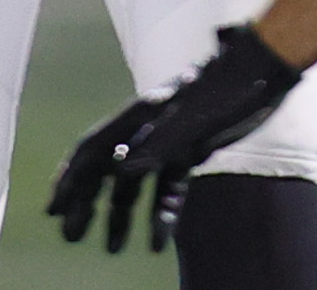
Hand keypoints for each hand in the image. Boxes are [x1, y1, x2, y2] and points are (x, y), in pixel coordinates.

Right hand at [49, 25, 305, 253]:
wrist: (262, 69)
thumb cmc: (226, 88)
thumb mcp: (193, 118)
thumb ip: (157, 143)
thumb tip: (120, 172)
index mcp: (140, 115)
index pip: (94, 149)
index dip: (71, 180)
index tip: (53, 210)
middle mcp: (149, 126)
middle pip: (107, 167)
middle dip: (87, 201)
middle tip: (71, 235)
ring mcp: (169, 138)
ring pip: (135, 182)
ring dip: (121, 213)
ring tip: (112, 248)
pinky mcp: (193, 148)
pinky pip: (169, 187)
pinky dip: (161, 212)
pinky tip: (158, 242)